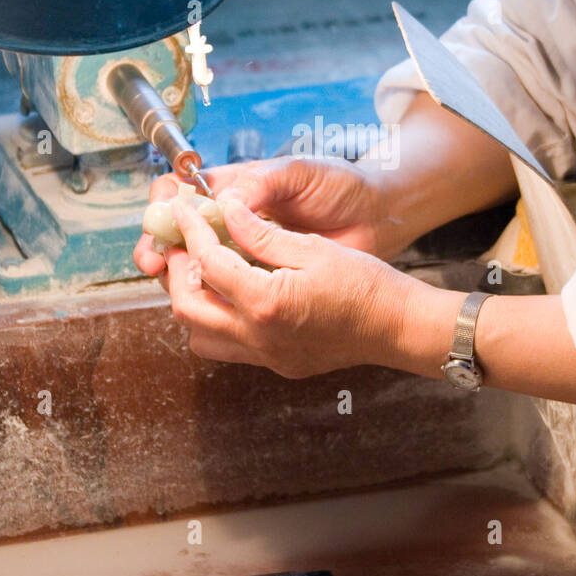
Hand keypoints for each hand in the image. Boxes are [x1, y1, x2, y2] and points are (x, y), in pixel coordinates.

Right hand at [133, 156, 398, 279]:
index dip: (163, 207)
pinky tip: (210, 302)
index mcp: (233, 191)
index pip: (181, 194)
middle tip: (156, 262)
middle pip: (177, 239)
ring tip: (176, 280)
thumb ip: (262, 183)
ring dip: (178, 278)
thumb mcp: (300, 173)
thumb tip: (223, 202)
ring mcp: (244, 259)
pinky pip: (227, 298)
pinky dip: (212, 302)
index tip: (160, 221)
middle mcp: (230, 226)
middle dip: (159, 249)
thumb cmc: (340, 186)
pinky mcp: (262, 288)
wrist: (379, 219)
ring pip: (195, 272)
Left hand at [160, 192, 419, 377]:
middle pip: (188, 307)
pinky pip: (228, 347)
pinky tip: (232, 294)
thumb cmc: (365, 284)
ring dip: (192, 301)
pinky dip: (217, 319)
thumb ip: (261, 233)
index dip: (191, 231)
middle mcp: (258, 337)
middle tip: (181, 242)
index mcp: (266, 303)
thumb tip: (226, 211)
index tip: (184, 211)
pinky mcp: (277, 364)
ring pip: (201, 335)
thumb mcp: (312, 247)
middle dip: (177, 271)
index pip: (208, 263)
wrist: (398, 327)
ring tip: (202, 270)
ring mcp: (266, 357)